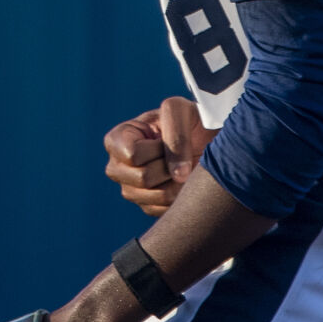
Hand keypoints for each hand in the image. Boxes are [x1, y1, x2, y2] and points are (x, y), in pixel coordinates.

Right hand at [103, 97, 214, 216]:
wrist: (205, 138)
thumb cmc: (188, 119)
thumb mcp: (180, 111)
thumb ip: (176, 136)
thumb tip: (178, 175)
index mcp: (117, 139)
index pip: (132, 154)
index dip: (157, 149)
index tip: (164, 139)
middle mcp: (117, 166)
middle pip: (142, 178)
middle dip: (168, 166)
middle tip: (179, 155)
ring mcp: (130, 189)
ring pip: (154, 196)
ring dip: (177, 182)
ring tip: (182, 167)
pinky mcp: (146, 206)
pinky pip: (163, 209)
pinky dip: (180, 196)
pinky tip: (183, 181)